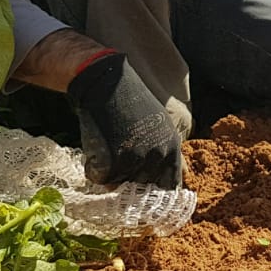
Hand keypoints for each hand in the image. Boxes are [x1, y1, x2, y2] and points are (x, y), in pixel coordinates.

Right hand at [66, 52, 184, 186]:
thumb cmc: (130, 103)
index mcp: (172, 149)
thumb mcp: (160, 126)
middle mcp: (157, 156)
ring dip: (109, 171)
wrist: (105, 84)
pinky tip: (96, 146)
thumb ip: (165, 152)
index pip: (169, 185)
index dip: (153, 187)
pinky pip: (99, 178)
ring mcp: (134, 160)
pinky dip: (93, 168)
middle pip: (140, 186)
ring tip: (107, 144)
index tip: (141, 187)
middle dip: (127, 177)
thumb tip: (177, 178)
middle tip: (117, 153)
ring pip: (117, 183)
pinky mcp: (111, 161)